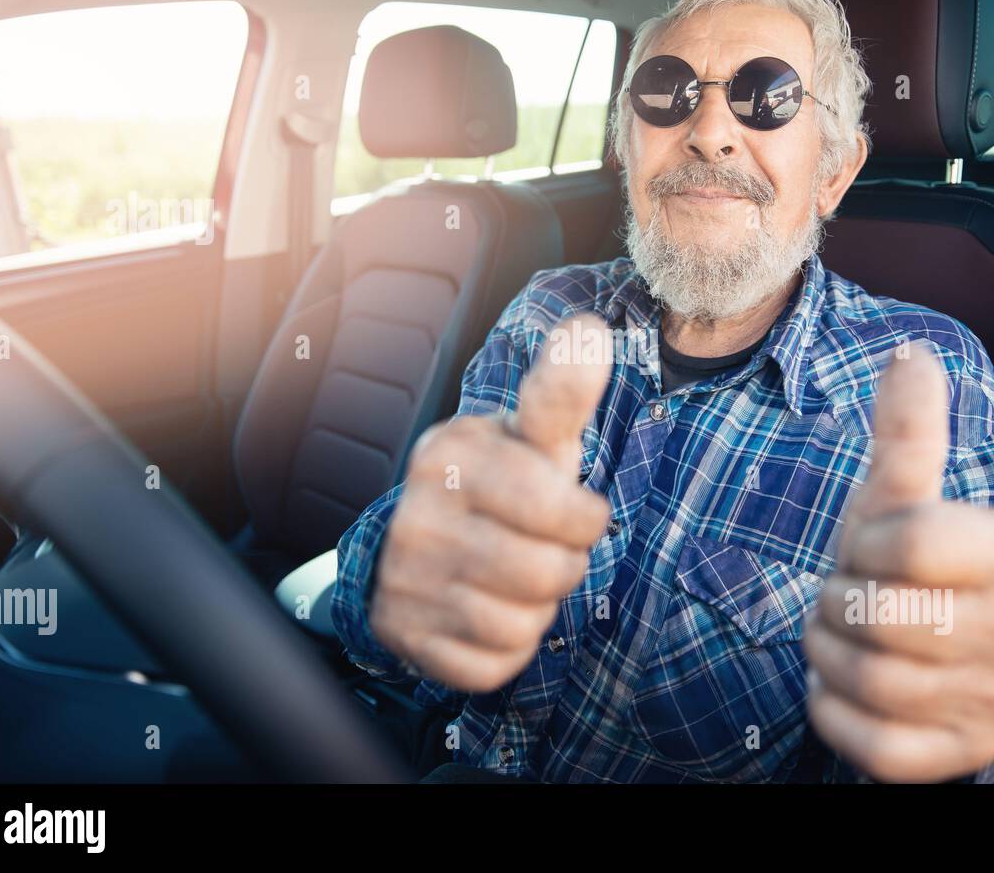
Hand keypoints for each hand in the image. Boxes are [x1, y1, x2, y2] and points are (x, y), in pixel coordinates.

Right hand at [369, 314, 612, 691]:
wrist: (421, 542)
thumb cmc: (501, 482)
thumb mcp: (533, 436)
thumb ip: (563, 390)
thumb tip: (589, 329)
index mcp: (451, 454)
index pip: (558, 507)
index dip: (581, 519)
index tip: (573, 509)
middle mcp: (417, 515)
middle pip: (548, 573)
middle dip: (564, 565)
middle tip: (541, 545)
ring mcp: (404, 578)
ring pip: (523, 623)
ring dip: (537, 607)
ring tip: (513, 574)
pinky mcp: (404, 634)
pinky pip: (493, 664)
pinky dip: (506, 647)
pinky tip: (486, 610)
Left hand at [804, 344, 993, 781]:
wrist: (925, 659)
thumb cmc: (907, 569)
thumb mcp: (900, 498)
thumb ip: (907, 432)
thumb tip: (912, 355)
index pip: (913, 542)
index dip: (864, 545)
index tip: (867, 550)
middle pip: (878, 615)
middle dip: (836, 604)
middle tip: (848, 599)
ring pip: (869, 680)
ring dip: (828, 657)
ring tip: (843, 639)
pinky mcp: (965, 752)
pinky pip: (873, 744)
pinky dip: (835, 713)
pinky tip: (844, 689)